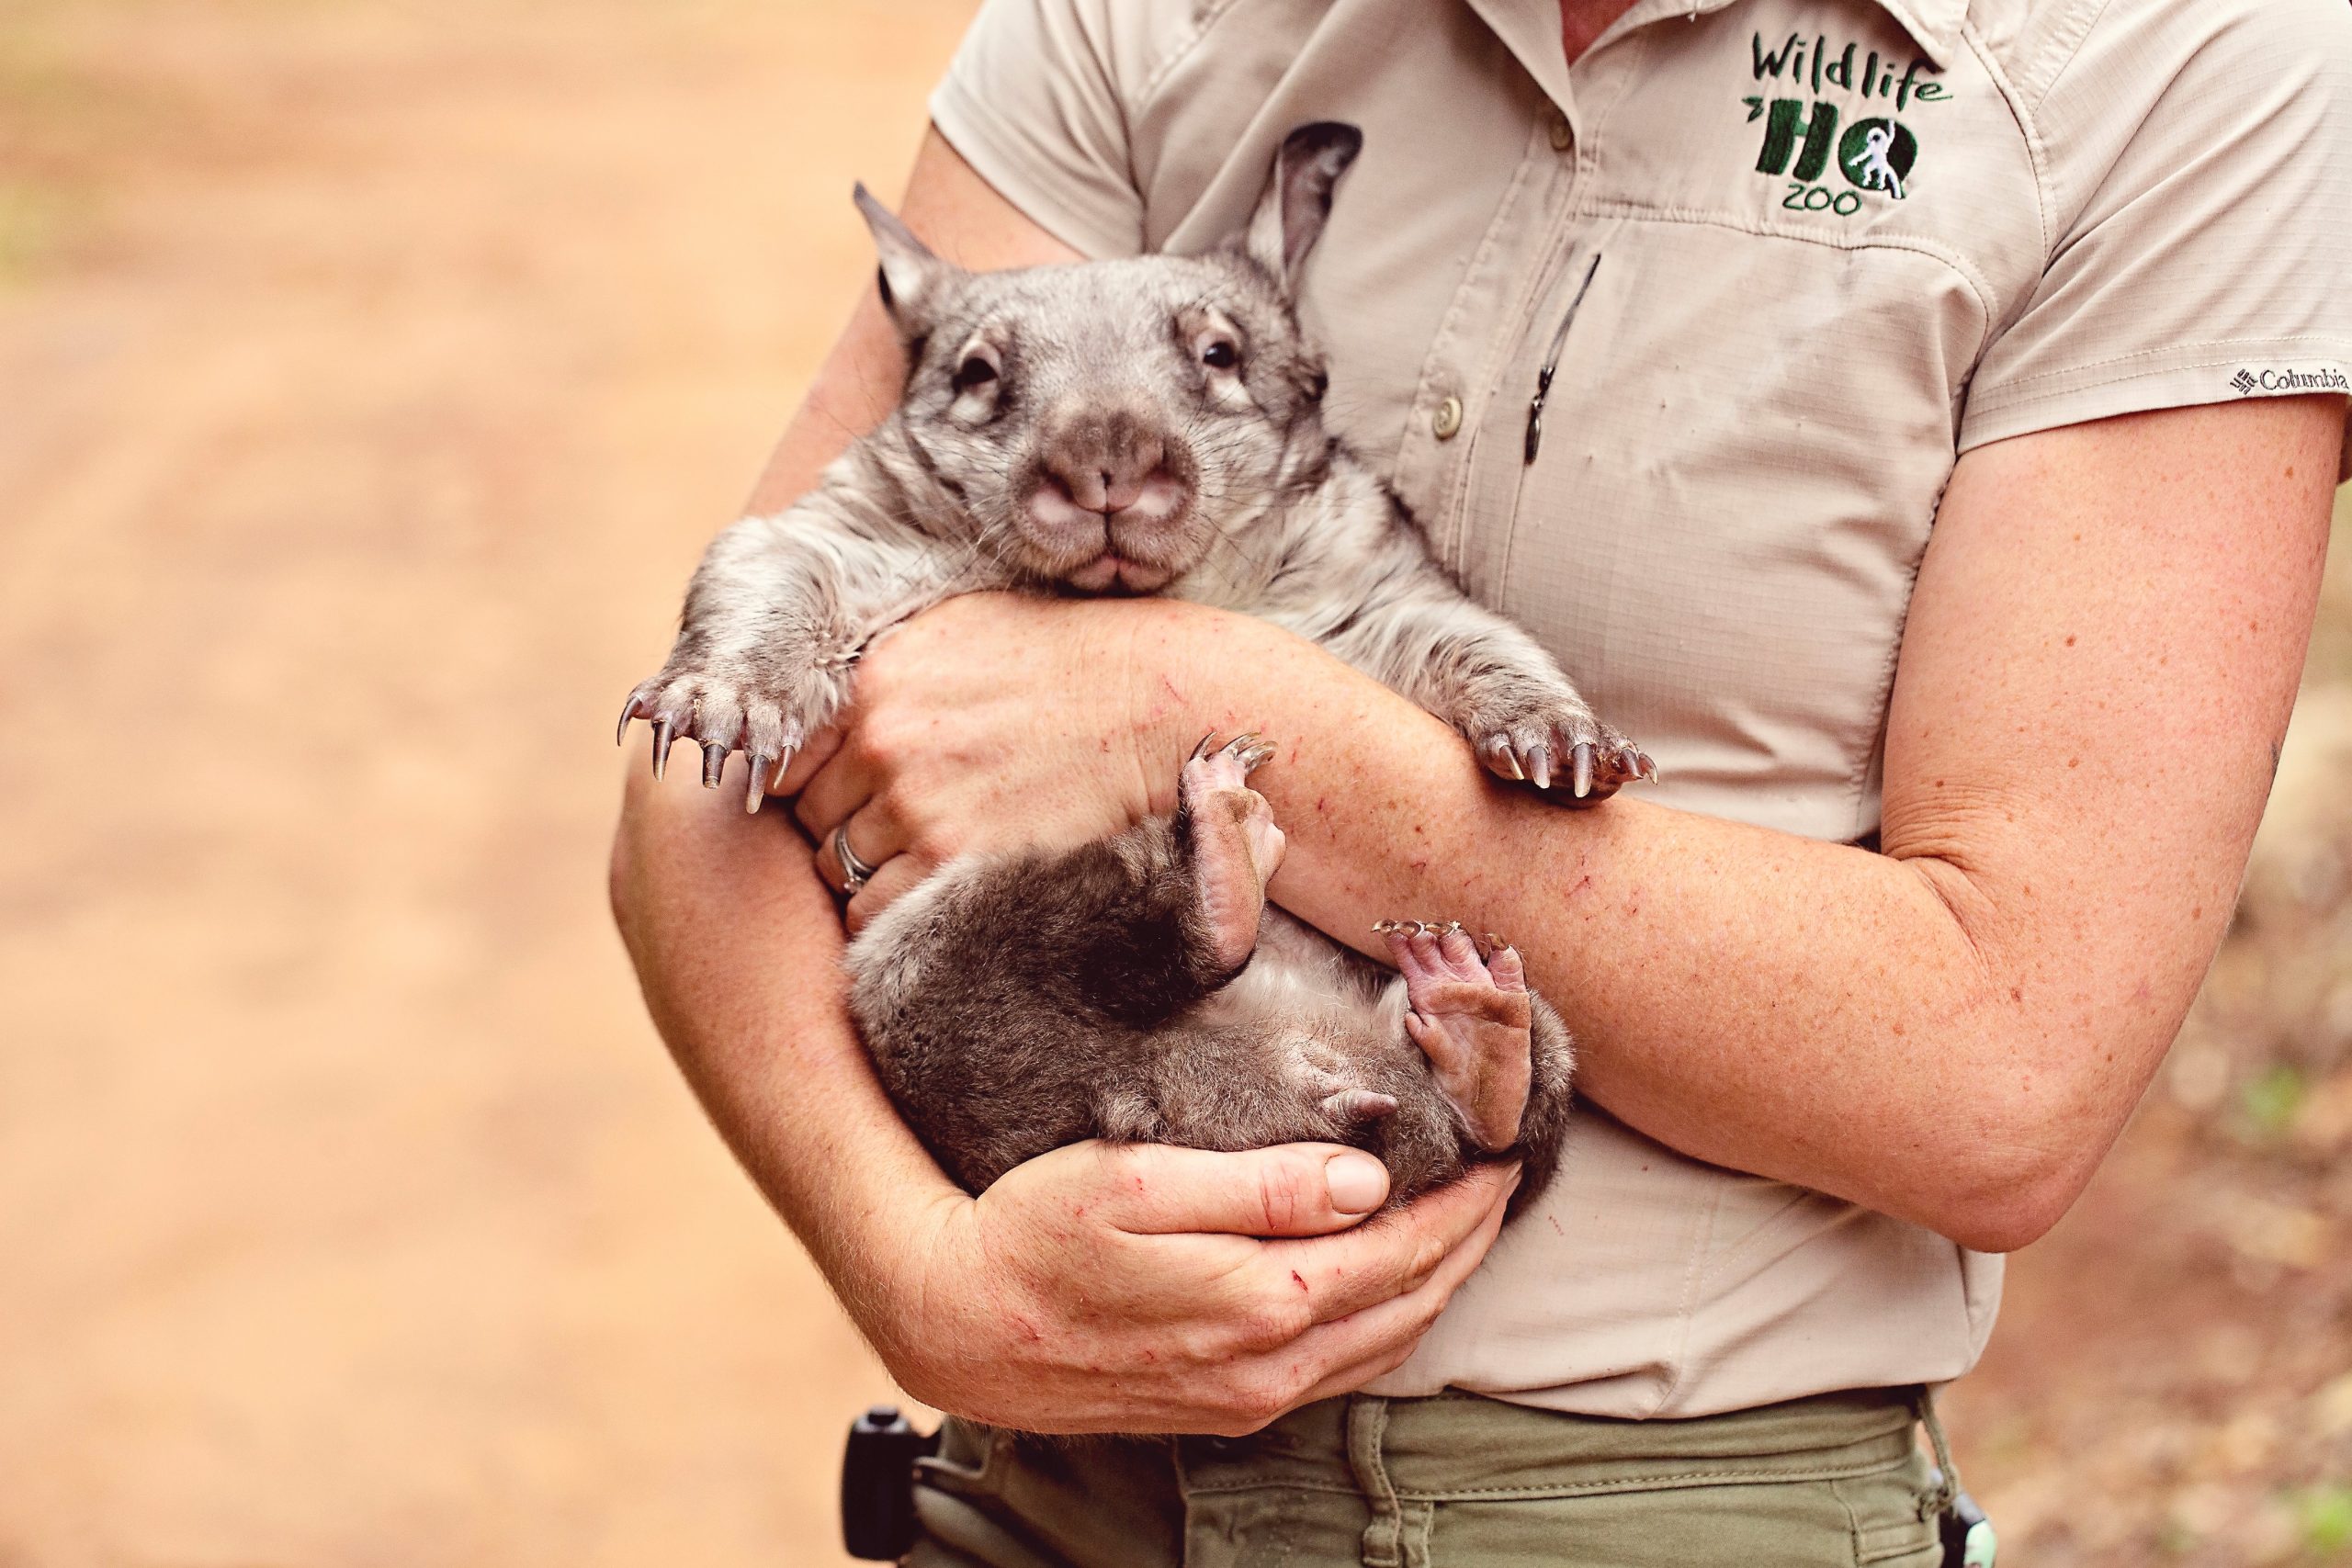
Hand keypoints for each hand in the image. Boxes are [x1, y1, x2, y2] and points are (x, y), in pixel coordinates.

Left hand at [784, 592, 1195, 925]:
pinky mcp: (954, 859)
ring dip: (873, 870)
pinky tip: (937, 885)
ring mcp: (915, 804)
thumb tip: (830, 716)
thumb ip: (887, 673)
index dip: (819, 783)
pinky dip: (895, 909)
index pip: (792, 761)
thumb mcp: (960, 632)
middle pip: (814, 818)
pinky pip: (877, 910)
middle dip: (848, 826)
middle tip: (906, 824)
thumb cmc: (1067, 664)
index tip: (850, 794)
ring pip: (839, 868)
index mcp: (875, 680)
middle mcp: (882, 740)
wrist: (1153, 707)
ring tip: (930, 852)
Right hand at [867, 1140, 1519, 1435]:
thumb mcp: (1141, 1182)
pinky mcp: (1224, 1407)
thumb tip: (1367, 1182)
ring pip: (1382, 1347)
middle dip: (1466, 1243)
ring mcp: (1248, 1397)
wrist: (959, 1324)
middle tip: (1503, 1185)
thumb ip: (1261, 1183)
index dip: (1460, 1204)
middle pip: (1409, 1304)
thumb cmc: (1036, 1232)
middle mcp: (1268, 1365)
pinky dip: (1386, 1325)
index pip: (1402, 1249)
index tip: (1499, 1155)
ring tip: (1463, 1232)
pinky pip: (1338, 1371)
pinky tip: (1388, 1291)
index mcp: (1262, 1301)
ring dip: (1435, 1288)